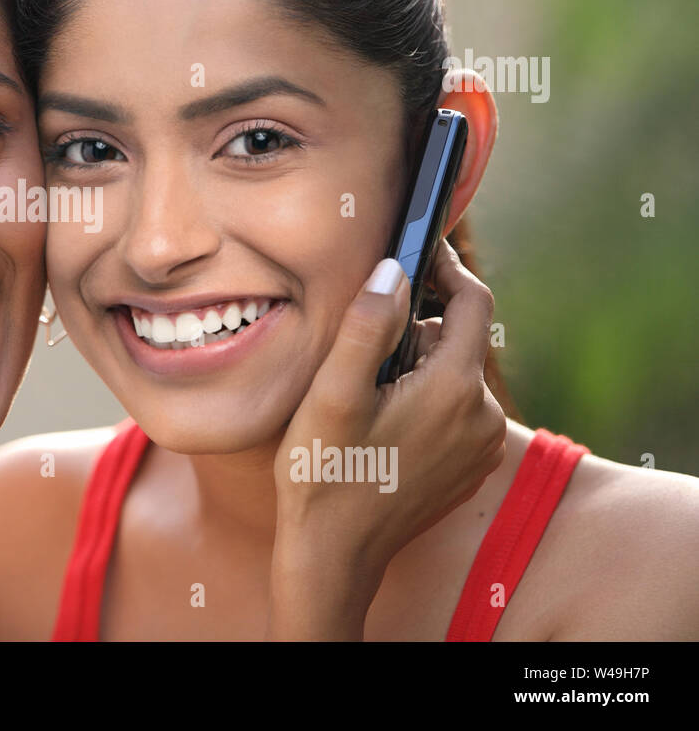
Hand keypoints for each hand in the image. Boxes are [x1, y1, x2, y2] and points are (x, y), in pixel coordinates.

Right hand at [268, 239, 506, 638]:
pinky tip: (381, 423)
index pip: (472, 300)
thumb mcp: (332, 393)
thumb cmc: (324, 473)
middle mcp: (480, 414)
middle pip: (457, 337)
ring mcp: (479, 443)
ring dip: (416, 366)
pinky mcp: (468, 464)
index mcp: (452, 388)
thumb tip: (394, 269)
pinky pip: (453, 406)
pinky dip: (423, 398)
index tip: (415, 249)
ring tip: (364, 396)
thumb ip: (366, 324)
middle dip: (413, 330)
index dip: (445, 267)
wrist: (334, 553)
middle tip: (359, 357)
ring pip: (454, 372)